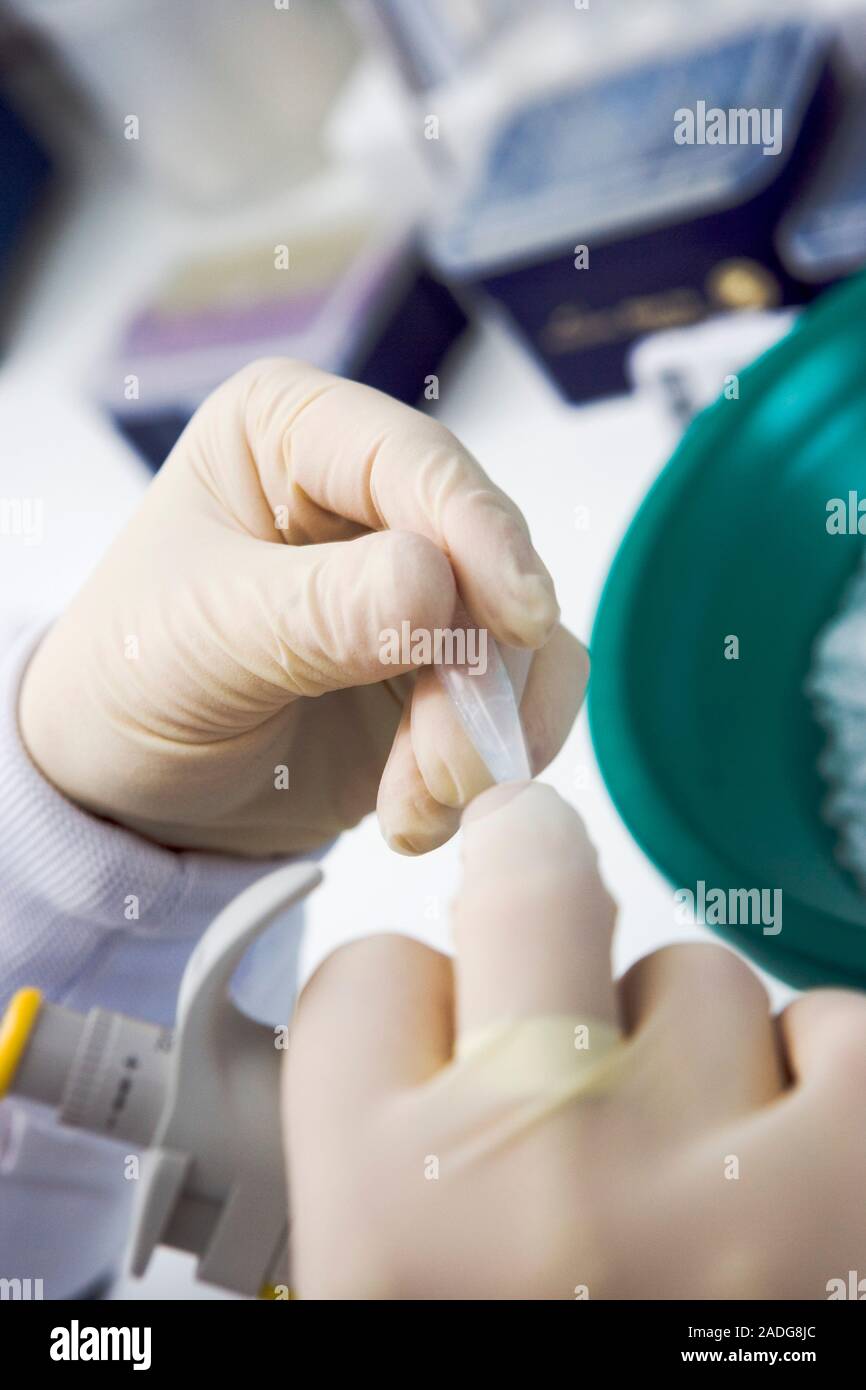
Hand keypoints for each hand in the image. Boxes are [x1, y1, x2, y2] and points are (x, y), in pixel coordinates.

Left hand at [19, 360, 586, 855]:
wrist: (132, 794)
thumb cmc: (131, 681)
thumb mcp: (204, 640)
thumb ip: (318, 612)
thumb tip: (436, 587)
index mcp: (292, 432)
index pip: (417, 462)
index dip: (481, 537)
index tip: (523, 622)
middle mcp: (370, 494)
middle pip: (488, 557)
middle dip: (477, 672)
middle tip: (448, 769)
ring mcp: (418, 583)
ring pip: (521, 640)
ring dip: (481, 734)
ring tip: (414, 808)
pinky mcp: (446, 666)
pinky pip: (516, 702)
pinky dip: (482, 764)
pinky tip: (416, 814)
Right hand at [285, 781, 865, 1298]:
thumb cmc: (510, 1365)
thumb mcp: (371, 1285)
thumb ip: (361, 1141)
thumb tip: (411, 992)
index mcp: (385, 1212)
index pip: (372, 972)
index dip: (403, 1005)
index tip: (429, 1040)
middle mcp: (544, 1181)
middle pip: (534, 878)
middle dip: (527, 860)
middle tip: (531, 865)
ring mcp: (720, 1187)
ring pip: (693, 974)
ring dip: (678, 1043)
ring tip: (672, 1163)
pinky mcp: (851, 1191)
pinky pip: (837, 1024)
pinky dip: (809, 1072)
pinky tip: (770, 1155)